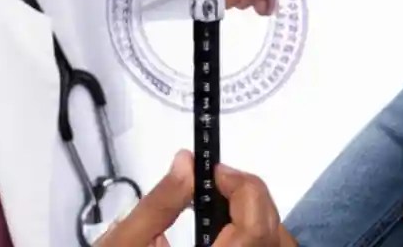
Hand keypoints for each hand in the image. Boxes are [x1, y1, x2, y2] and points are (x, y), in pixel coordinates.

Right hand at [96, 152, 297, 246]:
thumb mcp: (126, 242)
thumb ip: (158, 204)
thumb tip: (186, 164)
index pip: (254, 231)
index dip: (244, 191)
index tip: (216, 171)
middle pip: (270, 236)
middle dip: (251, 197)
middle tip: (218, 180)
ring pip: (276, 246)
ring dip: (258, 216)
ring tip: (223, 201)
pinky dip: (258, 234)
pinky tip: (229, 227)